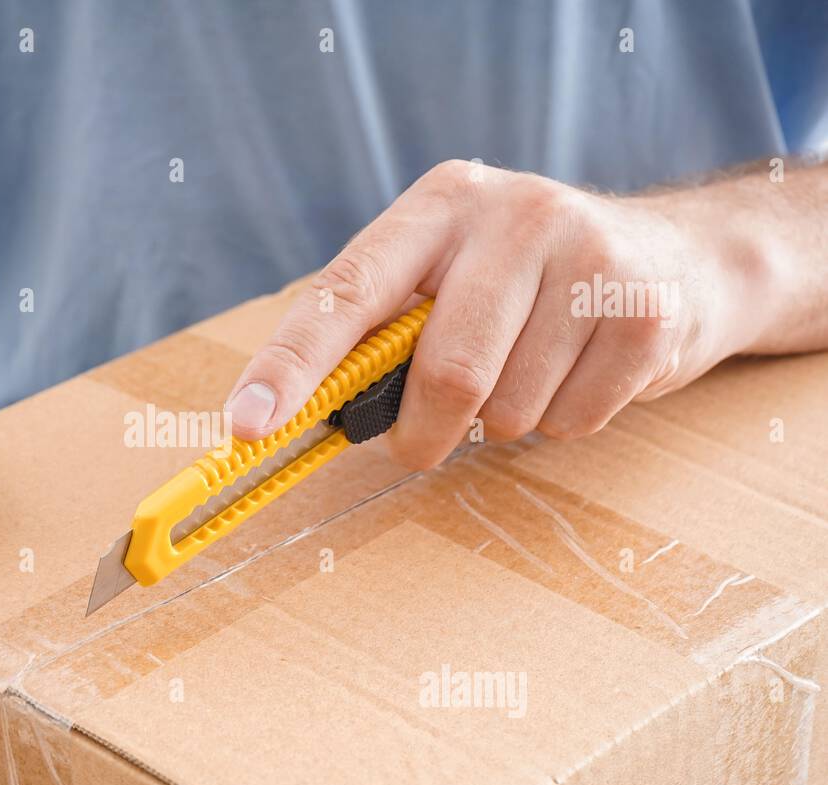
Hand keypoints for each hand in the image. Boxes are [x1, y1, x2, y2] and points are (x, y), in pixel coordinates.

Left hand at [226, 160, 759, 466]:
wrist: (675, 257)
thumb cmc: (522, 283)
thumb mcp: (446, 274)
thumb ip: (377, 331)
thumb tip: (290, 417)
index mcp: (440, 204)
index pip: (348, 291)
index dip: (291, 365)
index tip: (249, 425)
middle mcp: (514, 215)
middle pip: (444, 372)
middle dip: (424, 432)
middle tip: (425, 439)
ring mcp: (590, 258)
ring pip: (506, 408)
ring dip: (500, 423)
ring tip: (527, 373)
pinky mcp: (644, 313)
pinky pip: (571, 423)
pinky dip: (560, 423)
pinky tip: (577, 373)